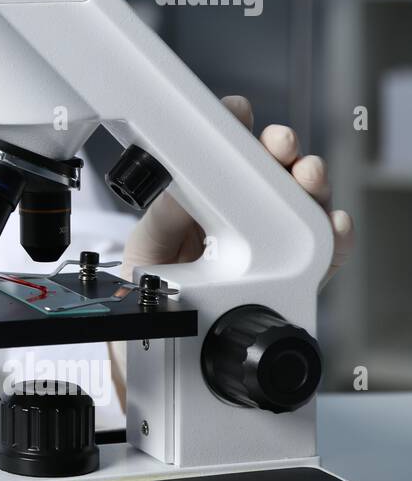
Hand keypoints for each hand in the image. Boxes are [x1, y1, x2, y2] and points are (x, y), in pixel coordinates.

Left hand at [110, 97, 353, 406]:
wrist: (156, 368)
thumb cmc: (148, 309)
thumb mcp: (145, 257)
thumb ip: (163, 221)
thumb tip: (183, 187)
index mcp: (201, 210)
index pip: (223, 161)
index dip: (235, 132)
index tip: (238, 112)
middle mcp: (239, 225)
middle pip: (271, 177)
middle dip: (279, 152)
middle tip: (278, 145)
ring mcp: (269, 252)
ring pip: (302, 209)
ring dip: (309, 186)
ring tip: (307, 175)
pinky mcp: (291, 283)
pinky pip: (323, 257)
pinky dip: (336, 237)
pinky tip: (334, 224)